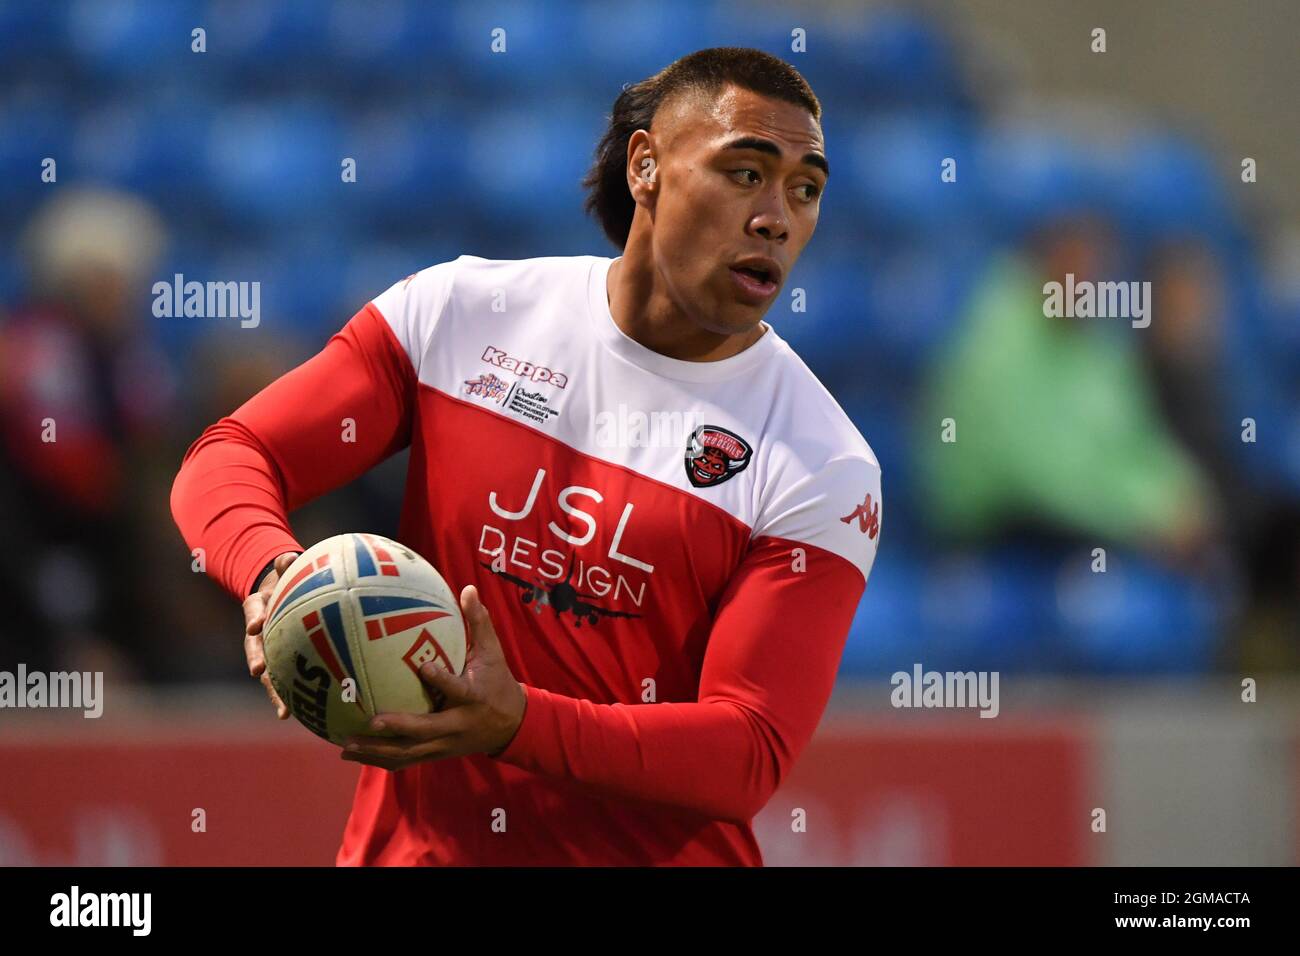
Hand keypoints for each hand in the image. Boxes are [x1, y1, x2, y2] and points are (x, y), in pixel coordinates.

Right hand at [243, 551, 301, 718]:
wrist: (278, 591)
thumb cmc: (284, 579)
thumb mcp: (282, 569)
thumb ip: (284, 563)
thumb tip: (288, 556)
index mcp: (258, 607)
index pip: (252, 610)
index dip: (254, 618)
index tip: (254, 626)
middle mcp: (258, 632)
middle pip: (255, 648)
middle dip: (257, 661)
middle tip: (258, 672)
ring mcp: (267, 649)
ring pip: (269, 672)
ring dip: (274, 691)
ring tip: (284, 711)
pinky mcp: (280, 660)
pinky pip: (286, 678)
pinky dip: (292, 695)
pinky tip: (302, 715)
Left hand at [341, 585, 526, 770]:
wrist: (511, 725)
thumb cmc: (497, 682)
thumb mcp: (493, 653)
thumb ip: (478, 623)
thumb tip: (467, 589)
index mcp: (474, 696)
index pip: (458, 689)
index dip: (442, 680)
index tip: (424, 667)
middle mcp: (458, 724)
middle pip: (427, 730)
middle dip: (399, 727)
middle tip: (370, 720)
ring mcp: (446, 744)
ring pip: (411, 752)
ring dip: (378, 751)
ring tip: (346, 745)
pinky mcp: (437, 754)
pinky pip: (406, 760)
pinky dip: (380, 760)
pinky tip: (351, 754)